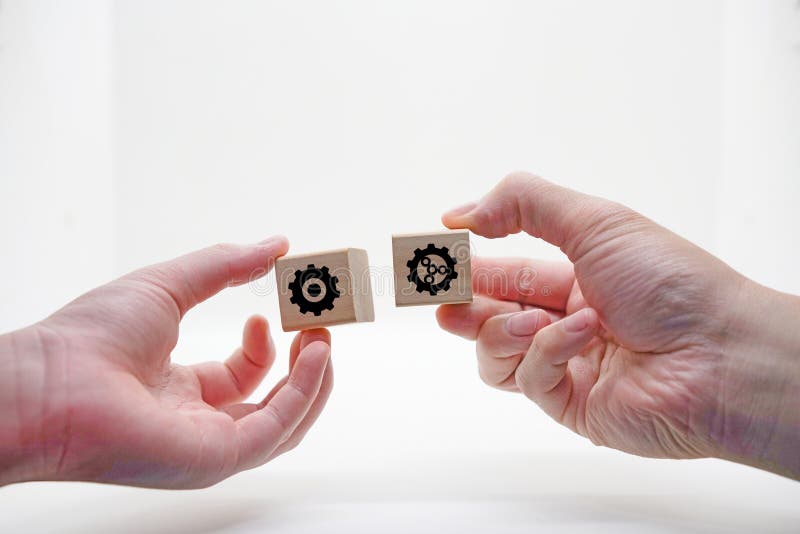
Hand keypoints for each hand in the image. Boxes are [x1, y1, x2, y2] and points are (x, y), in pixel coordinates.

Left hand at [0, 236, 332, 487]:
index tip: (274, 313)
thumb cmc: (90, 337)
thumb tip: (275, 244)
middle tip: (320, 327)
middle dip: (305, 366)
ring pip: (287, 424)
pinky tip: (312, 353)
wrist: (51, 381)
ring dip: (314, 381)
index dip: (267, 345)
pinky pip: (278, 429)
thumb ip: (225, 265)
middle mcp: (201, 421)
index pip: (245, 375)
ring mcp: (211, 444)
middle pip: (275, 403)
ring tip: (322, 339)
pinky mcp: (218, 457)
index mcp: (183, 389)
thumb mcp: (171, 285)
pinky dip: (304, 391)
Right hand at [437, 173, 799, 478]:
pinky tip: (579, 337)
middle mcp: (566, 321)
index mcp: (575, 276)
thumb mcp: (595, 221)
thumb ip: (523, 204)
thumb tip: (460, 212)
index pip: (504, 271)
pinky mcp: (570, 404)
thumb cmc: (670, 281)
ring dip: (500, 331)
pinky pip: (529, 379)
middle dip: (460, 305)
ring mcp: (567, 365)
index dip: (467, 263)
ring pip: (495, 354)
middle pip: (489, 316)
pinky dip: (547, 352)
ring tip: (525, 319)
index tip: (433, 252)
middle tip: (436, 297)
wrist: (720, 354)